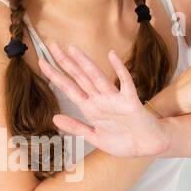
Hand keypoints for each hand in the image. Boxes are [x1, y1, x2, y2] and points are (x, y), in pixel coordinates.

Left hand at [37, 39, 169, 157]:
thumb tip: (54, 119)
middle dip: (65, 63)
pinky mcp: (130, 101)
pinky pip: (125, 83)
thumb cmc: (124, 141)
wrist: (148, 146)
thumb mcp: (95, 137)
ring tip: (72, 49)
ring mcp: (115, 99)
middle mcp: (100, 100)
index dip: (55, 76)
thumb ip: (76, 127)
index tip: (42, 62)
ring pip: (97, 77)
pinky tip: (112, 56)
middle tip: (51, 45)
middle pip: (80, 78)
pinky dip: (119, 69)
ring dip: (85, 63)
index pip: (69, 88)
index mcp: (90, 109)